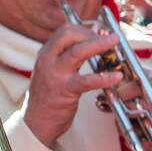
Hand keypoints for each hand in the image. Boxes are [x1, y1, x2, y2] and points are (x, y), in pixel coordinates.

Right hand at [23, 23, 123, 148]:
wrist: (36, 123)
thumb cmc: (47, 97)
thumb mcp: (52, 71)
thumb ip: (68, 57)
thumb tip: (92, 42)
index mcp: (45, 54)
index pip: (65, 30)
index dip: (85, 28)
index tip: (100, 32)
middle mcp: (48, 61)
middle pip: (69, 34)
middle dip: (91, 33)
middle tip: (107, 39)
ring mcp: (56, 75)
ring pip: (78, 52)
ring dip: (99, 44)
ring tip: (114, 42)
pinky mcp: (65, 91)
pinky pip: (87, 81)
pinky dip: (104, 78)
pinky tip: (116, 76)